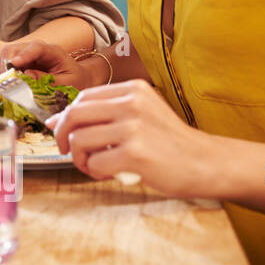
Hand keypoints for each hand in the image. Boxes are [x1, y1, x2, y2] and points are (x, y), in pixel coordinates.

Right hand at [0, 39, 97, 89]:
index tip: (14, 64)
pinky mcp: (22, 63)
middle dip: (9, 63)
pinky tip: (9, 83)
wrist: (78, 79)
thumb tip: (27, 75)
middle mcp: (38, 50)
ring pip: (9, 55)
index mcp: (53, 52)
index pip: (36, 48)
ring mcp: (28, 55)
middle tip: (9, 80)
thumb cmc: (76, 80)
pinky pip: (8, 64)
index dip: (24, 55)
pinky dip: (6, 73)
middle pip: (16, 48)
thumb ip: (49, 80)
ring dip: (6, 69)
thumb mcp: (68, 83)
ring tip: (10, 83)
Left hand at [49, 79, 221, 196]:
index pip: (83, 98)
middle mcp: (132, 104)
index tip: (63, 132)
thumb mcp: (142, 115)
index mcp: (133, 90)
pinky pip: (95, 162)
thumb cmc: (170, 143)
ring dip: (79, 158)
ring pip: (79, 140)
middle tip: (67, 151)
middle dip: (62, 136)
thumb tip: (57, 121)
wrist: (207, 163)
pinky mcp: (135, 154)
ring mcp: (133, 128)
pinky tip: (109, 174)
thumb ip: (106, 114)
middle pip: (74, 115)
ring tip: (92, 166)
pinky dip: (95, 171)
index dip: (66, 116)